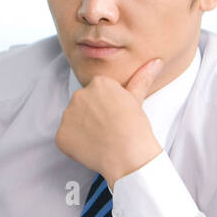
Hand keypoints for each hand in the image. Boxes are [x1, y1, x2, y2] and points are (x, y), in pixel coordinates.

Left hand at [55, 58, 164, 189]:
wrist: (128, 155)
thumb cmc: (135, 128)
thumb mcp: (138, 99)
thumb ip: (141, 78)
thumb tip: (155, 62)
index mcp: (97, 83)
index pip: (97, 92)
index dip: (106, 106)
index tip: (115, 116)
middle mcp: (79, 95)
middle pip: (83, 105)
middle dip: (92, 115)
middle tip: (108, 128)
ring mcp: (68, 115)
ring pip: (73, 120)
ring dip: (82, 129)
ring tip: (101, 139)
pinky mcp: (61, 134)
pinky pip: (65, 138)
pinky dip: (74, 144)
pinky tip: (90, 148)